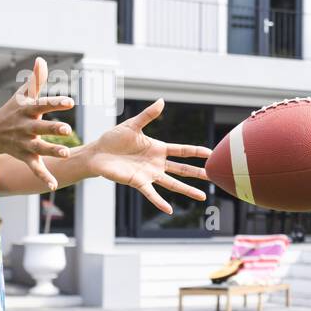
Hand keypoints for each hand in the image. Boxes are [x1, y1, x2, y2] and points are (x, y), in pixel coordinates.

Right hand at [0, 57, 74, 190]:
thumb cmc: (13, 111)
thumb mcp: (22, 95)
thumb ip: (36, 80)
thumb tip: (41, 60)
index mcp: (28, 111)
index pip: (43, 105)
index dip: (56, 103)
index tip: (70, 102)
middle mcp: (26, 127)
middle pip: (40, 127)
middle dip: (53, 129)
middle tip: (67, 130)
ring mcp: (24, 143)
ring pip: (39, 148)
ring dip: (51, 151)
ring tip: (65, 154)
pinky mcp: (24, 156)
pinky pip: (34, 168)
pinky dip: (43, 177)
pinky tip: (53, 185)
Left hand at [84, 99, 211, 212]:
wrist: (97, 153)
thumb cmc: (113, 138)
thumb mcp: (132, 125)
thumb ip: (148, 115)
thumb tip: (161, 101)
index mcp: (158, 148)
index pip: (182, 150)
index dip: (196, 152)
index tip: (211, 154)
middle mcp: (157, 163)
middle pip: (182, 169)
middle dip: (198, 173)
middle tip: (214, 176)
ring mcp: (149, 174)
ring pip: (172, 184)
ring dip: (187, 190)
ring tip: (202, 197)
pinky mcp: (137, 182)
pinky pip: (151, 193)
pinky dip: (160, 202)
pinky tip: (169, 209)